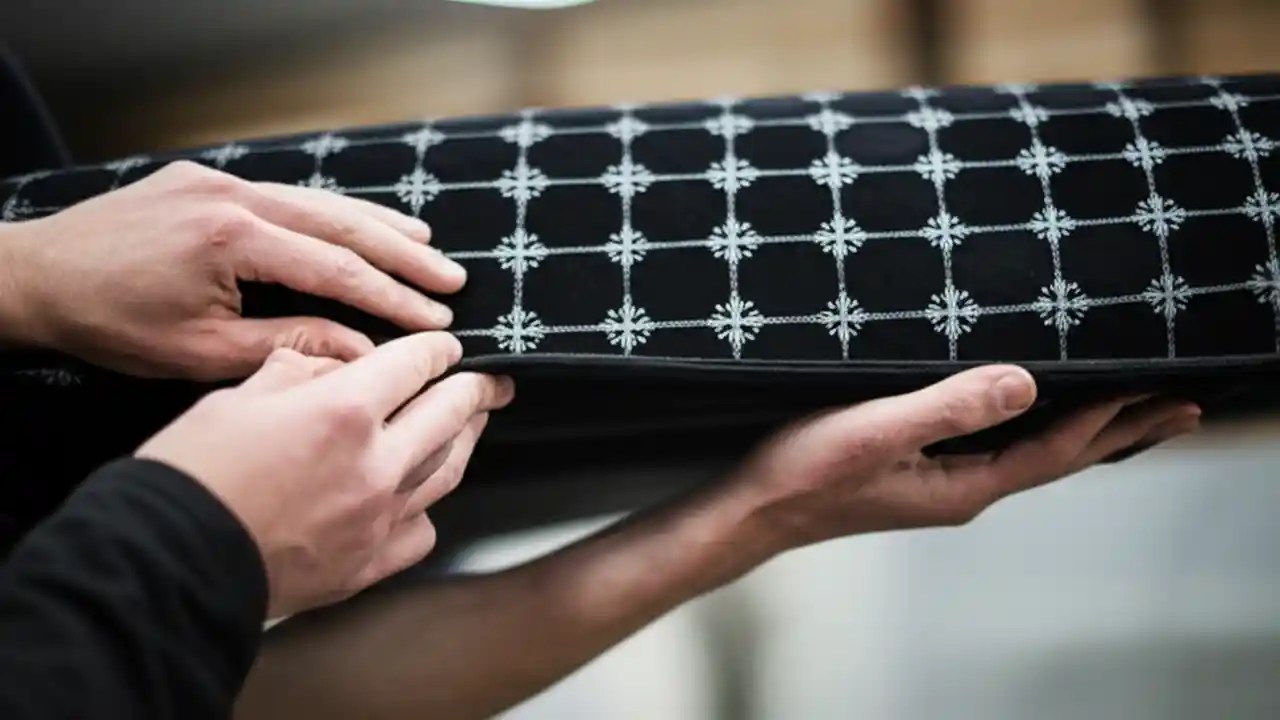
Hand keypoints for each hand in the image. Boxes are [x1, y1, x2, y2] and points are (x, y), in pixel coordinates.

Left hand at [0, 160, 464, 379]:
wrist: (35, 276)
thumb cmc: (110, 323)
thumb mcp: (201, 352)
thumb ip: (289, 345)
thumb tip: (359, 349)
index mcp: (233, 240)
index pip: (336, 268)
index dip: (392, 297)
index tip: (436, 319)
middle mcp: (234, 196)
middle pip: (341, 222)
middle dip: (403, 254)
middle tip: (453, 278)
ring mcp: (221, 180)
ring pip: (319, 200)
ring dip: (377, 224)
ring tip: (427, 245)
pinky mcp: (208, 179)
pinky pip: (287, 194)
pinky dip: (331, 212)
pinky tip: (360, 223)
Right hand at [136, 332, 512, 617]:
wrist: (170, 564)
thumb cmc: (190, 478)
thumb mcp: (234, 398)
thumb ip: (296, 375)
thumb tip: (328, 369)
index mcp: (344, 411)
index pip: (414, 364)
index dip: (435, 350)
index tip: (445, 346)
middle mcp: (376, 463)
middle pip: (449, 413)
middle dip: (475, 390)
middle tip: (491, 382)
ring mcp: (379, 517)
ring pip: (447, 469)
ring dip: (464, 441)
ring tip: (471, 426)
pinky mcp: (368, 564)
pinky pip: (421, 529)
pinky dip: (427, 507)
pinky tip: (421, 497)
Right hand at [724, 365, 1200, 553]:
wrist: (757, 509)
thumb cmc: (806, 472)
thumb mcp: (879, 431)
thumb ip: (951, 407)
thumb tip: (1027, 384)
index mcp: (964, 486)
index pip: (1057, 449)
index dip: (1111, 417)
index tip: (1163, 388)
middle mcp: (963, 491)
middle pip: (1060, 458)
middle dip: (1122, 432)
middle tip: (1183, 409)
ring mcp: (943, 485)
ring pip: (1034, 453)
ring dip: (1087, 430)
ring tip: (1130, 412)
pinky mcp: (920, 474)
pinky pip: (999, 449)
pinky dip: (1037, 429)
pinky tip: (1034, 417)